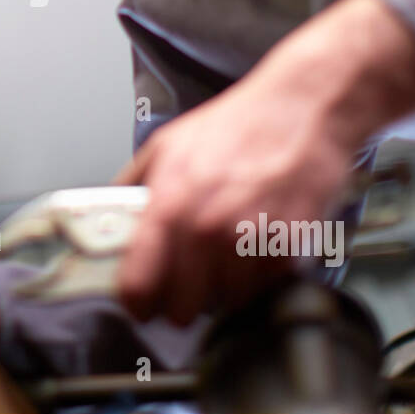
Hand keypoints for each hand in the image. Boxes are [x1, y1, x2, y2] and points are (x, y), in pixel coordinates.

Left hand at [114, 0, 414, 324]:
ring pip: (228, 301)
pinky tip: (260, 243)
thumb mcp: (168, 144)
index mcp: (169, 202)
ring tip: (232, 252)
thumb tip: (111, 218)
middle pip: (182, 306)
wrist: (303, 107)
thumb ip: (135, 186)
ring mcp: (249, 238)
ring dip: (227, 287)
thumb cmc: (238, 123)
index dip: (138, 302)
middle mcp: (206, 226)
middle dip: (184, 301)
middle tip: (191, 284)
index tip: (142, 305)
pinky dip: (263, 274)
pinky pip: (267, 286)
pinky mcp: (289, 245)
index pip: (138, 283)